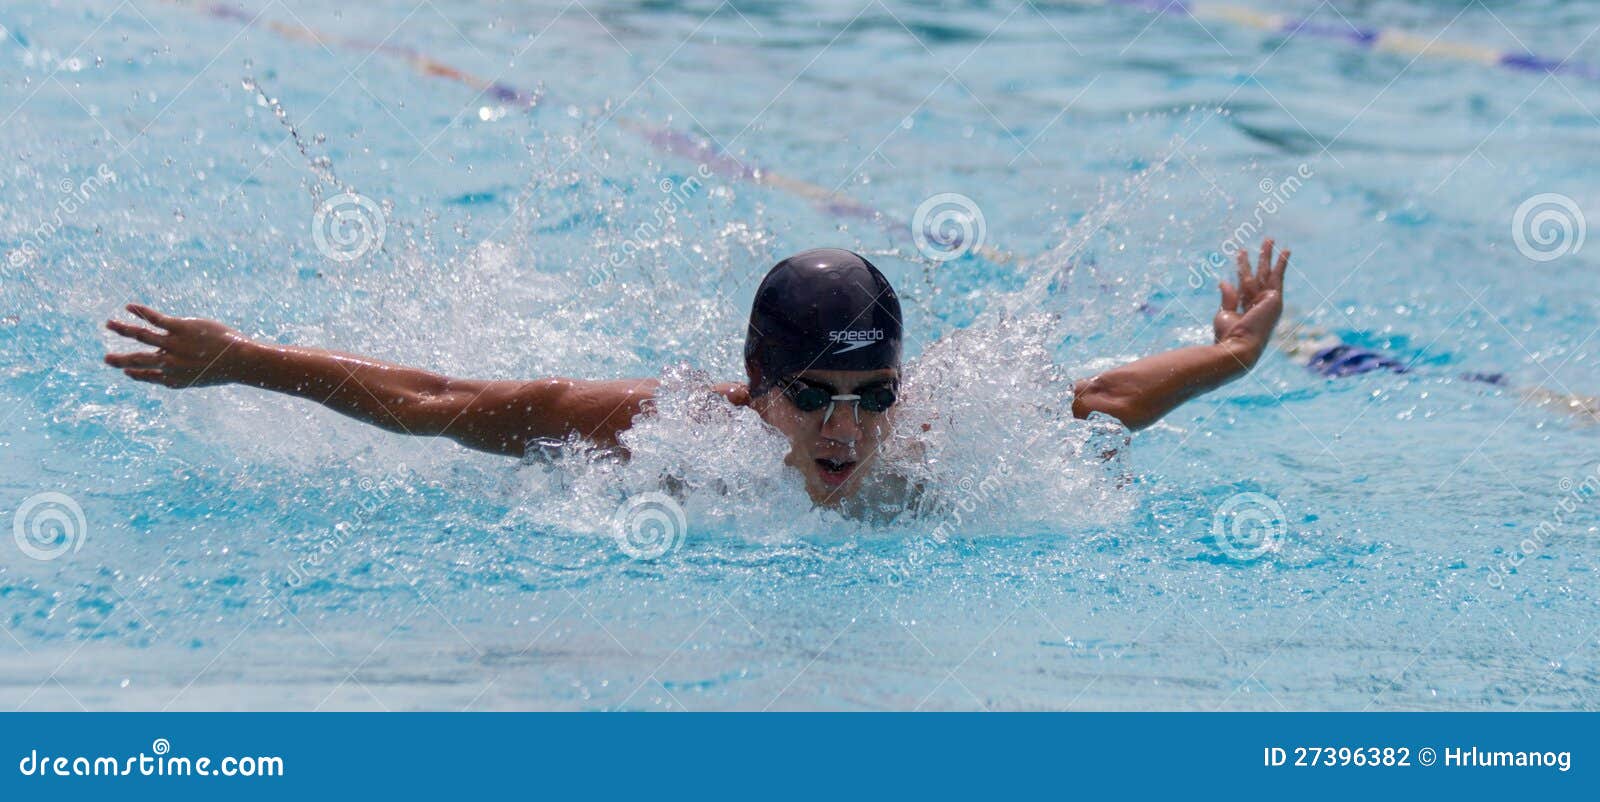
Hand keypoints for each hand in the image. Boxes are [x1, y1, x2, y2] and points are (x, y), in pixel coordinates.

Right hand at [104, 304, 250, 387]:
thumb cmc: (227, 368)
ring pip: (141, 336)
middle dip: (120, 361)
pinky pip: (155, 319)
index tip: (127, 373)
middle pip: (138, 360)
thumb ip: (186, 369)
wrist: (240, 361)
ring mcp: (173, 345)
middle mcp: (169, 363)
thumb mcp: (204, 374)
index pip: (149, 377)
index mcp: (175, 379)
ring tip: (108, 324)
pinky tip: (129, 307)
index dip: (137, 375)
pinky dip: (141, 312)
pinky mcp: (180, 328)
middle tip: (105, 359)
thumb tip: (172, 359)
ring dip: (123, 329)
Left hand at [1214, 238, 1287, 365]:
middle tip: (1263, 242)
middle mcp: (1259, 305)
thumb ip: (1228, 297)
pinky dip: (1282, 263)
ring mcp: (1267, 302)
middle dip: (1260, 259)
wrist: (1238, 347)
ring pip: (1266, 273)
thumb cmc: (1228, 336)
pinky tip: (1286, 251)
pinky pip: (1277, 276)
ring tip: (1269, 239)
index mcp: (1247, 310)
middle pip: (1258, 276)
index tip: (1240, 254)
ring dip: (1268, 255)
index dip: (1242, 269)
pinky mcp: (1274, 298)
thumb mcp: (1225, 314)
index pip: (1245, 285)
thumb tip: (1224, 281)